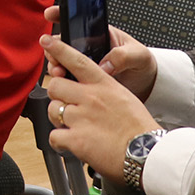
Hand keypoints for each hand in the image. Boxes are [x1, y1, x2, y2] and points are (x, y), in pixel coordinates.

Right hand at [41, 5, 156, 100]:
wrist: (146, 85)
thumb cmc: (142, 64)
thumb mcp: (139, 55)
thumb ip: (123, 56)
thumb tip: (105, 65)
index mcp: (100, 33)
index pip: (77, 20)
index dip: (61, 14)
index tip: (50, 14)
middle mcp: (88, 47)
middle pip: (62, 42)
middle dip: (53, 47)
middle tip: (55, 55)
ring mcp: (84, 64)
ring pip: (60, 60)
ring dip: (55, 65)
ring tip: (59, 72)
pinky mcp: (83, 80)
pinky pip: (67, 78)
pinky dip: (62, 81)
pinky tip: (64, 83)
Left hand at [41, 35, 159, 185]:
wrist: (147, 153)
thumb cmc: (140, 129)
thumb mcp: (124, 98)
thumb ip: (102, 90)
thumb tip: (86, 91)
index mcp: (104, 85)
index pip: (77, 60)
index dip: (59, 49)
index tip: (46, 41)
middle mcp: (90, 98)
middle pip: (54, 85)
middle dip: (57, 96)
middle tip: (67, 106)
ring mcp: (81, 118)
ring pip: (52, 110)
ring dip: (58, 120)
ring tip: (74, 127)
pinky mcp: (76, 139)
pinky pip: (54, 136)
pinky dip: (59, 142)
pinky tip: (71, 144)